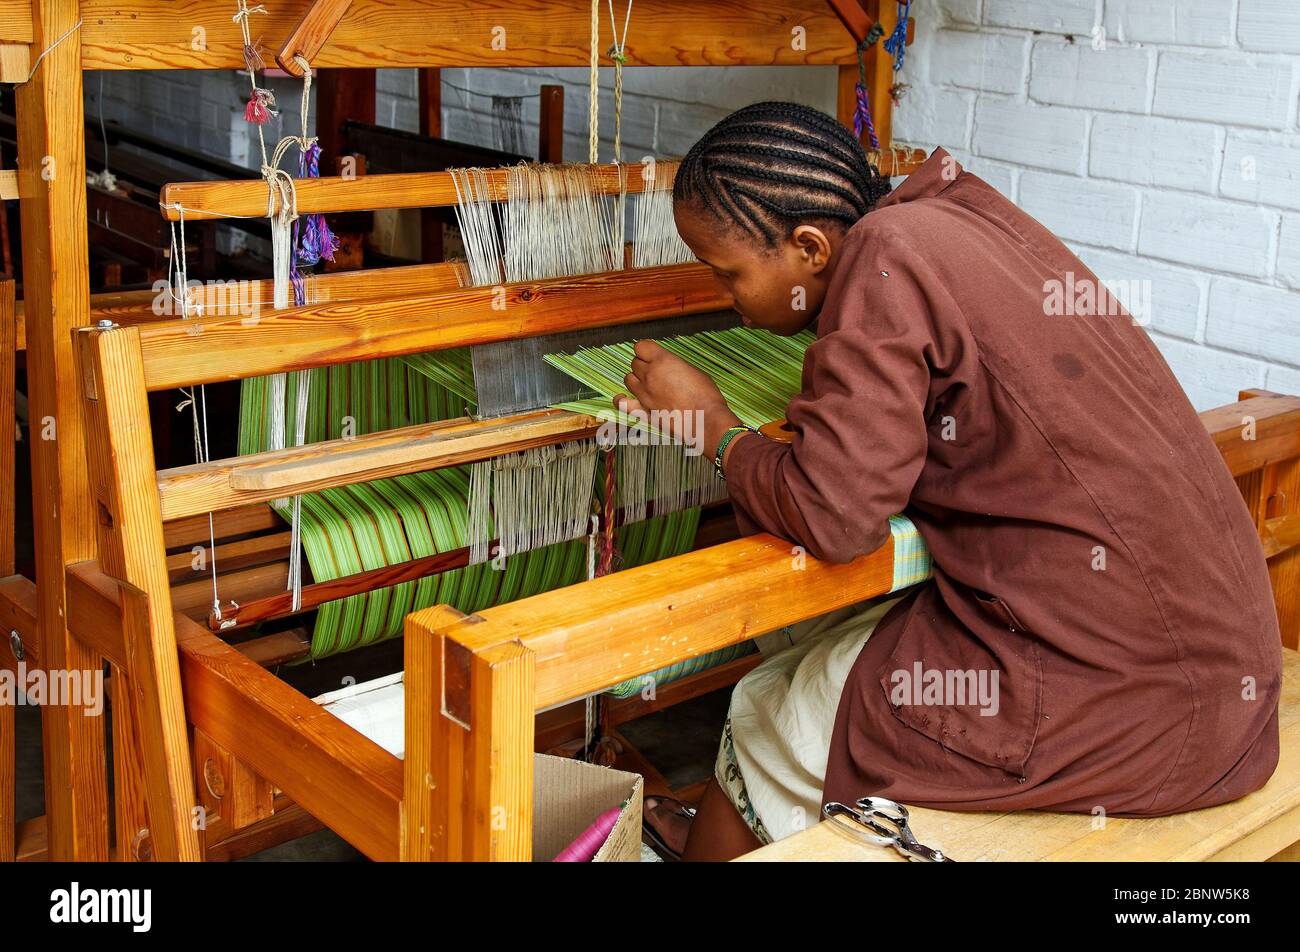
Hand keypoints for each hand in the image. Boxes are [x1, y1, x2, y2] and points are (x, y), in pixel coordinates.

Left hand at [614, 339, 739, 447]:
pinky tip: (623, 398)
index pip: (641, 346)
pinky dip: (621, 400)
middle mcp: (649, 375)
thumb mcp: (693, 371)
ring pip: (628, 379)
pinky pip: (622, 404)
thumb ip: (675, 366)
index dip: (647, 350)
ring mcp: (644, 394)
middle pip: (635, 363)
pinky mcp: (643, 411)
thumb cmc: (705, 396)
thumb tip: (669, 368)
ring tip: (647, 384)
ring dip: (636, 379)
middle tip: (656, 371)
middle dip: (644, 365)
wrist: (705, 420)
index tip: (652, 353)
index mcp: (662, 361)